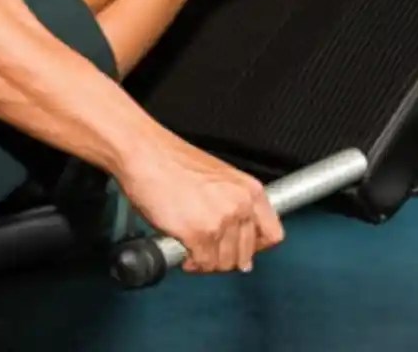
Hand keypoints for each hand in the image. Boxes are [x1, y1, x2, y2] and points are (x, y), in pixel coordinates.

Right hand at [116, 133, 284, 274]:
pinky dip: (192, 263)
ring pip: (223, 263)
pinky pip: (202, 263)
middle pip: (245, 254)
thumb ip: (233, 206)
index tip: (242, 251)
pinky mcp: (198, 234)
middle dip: (225, 259)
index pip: (272, 235)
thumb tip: (236, 240)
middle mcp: (240, 206)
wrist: (145, 154)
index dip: (255, 248)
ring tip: (193, 250)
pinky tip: (184, 251)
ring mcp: (221, 221)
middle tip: (208, 253)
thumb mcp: (218, 180)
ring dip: (207, 262)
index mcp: (249, 190)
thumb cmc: (173, 162)